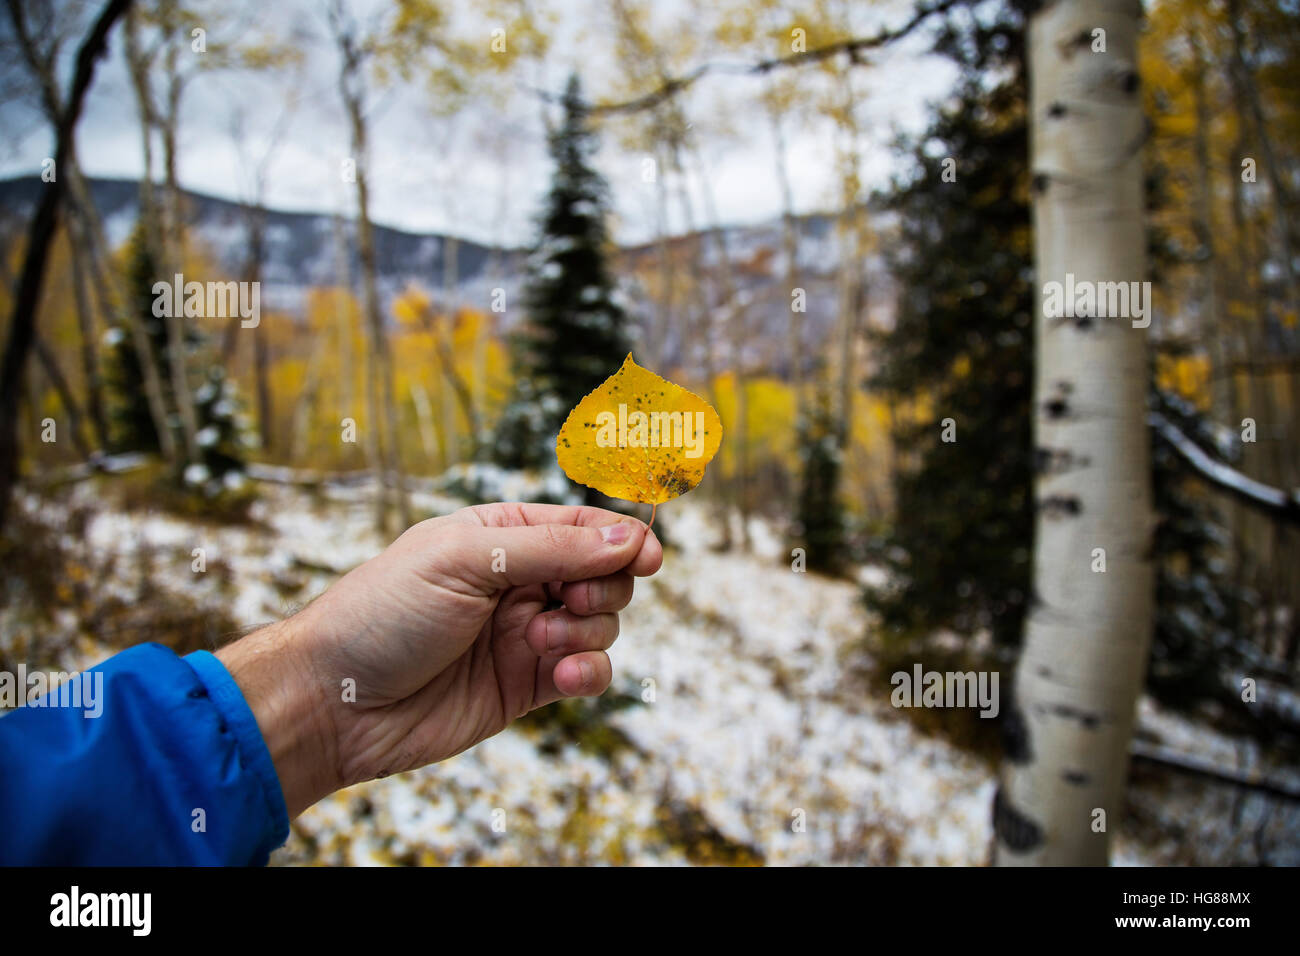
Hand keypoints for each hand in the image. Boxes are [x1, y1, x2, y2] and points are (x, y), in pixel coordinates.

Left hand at [216, 502, 661, 817]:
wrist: (334, 702)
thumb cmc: (383, 614)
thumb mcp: (466, 561)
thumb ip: (553, 548)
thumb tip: (630, 536)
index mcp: (503, 535)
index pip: (583, 526)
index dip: (623, 538)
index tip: (648, 558)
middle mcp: (520, 581)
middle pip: (604, 574)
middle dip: (603, 586)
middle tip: (570, 600)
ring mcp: (526, 634)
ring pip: (602, 623)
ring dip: (589, 630)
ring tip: (543, 641)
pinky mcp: (526, 686)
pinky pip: (588, 672)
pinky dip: (589, 672)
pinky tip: (563, 676)